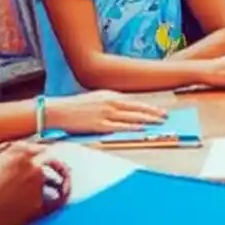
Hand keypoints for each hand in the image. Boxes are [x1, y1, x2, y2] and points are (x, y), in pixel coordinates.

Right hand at [0, 142, 69, 224]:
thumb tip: (1, 164)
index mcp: (17, 152)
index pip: (37, 148)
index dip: (41, 154)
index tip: (44, 158)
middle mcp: (31, 165)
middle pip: (52, 160)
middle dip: (56, 164)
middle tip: (60, 169)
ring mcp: (38, 185)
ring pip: (57, 178)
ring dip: (60, 179)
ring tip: (63, 183)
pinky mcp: (38, 204)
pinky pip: (55, 200)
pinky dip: (60, 199)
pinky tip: (61, 200)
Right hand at [46, 91, 167, 133]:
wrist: (58, 111)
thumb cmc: (75, 106)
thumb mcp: (96, 99)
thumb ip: (110, 103)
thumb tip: (124, 109)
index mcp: (109, 95)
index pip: (134, 102)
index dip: (148, 107)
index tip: (160, 110)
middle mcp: (110, 102)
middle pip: (136, 108)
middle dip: (153, 112)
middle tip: (166, 116)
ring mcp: (105, 114)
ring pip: (131, 117)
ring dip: (147, 119)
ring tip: (159, 123)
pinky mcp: (99, 125)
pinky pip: (119, 127)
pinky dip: (131, 127)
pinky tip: (141, 128)